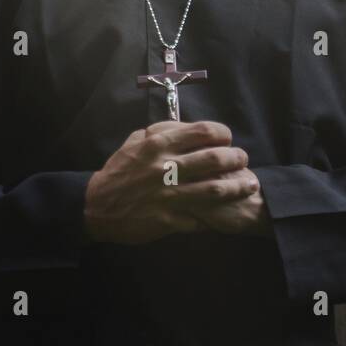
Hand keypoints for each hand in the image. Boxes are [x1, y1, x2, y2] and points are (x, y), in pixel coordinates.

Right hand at [83, 120, 254, 244]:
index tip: (227, 139)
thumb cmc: (119, 172)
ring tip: (250, 184)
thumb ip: (161, 131)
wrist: (96, 206)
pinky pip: (201, 218)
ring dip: (237, 187)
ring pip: (214, 190)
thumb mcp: (135, 142)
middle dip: (237, 158)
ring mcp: (168, 195)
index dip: (223, 134)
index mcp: (159, 144)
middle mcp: (166, 167)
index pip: (203, 131)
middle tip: (244, 160)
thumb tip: (187, 126)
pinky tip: (228, 213)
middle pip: (215, 159)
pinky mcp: (168, 220)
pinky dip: (217, 216)